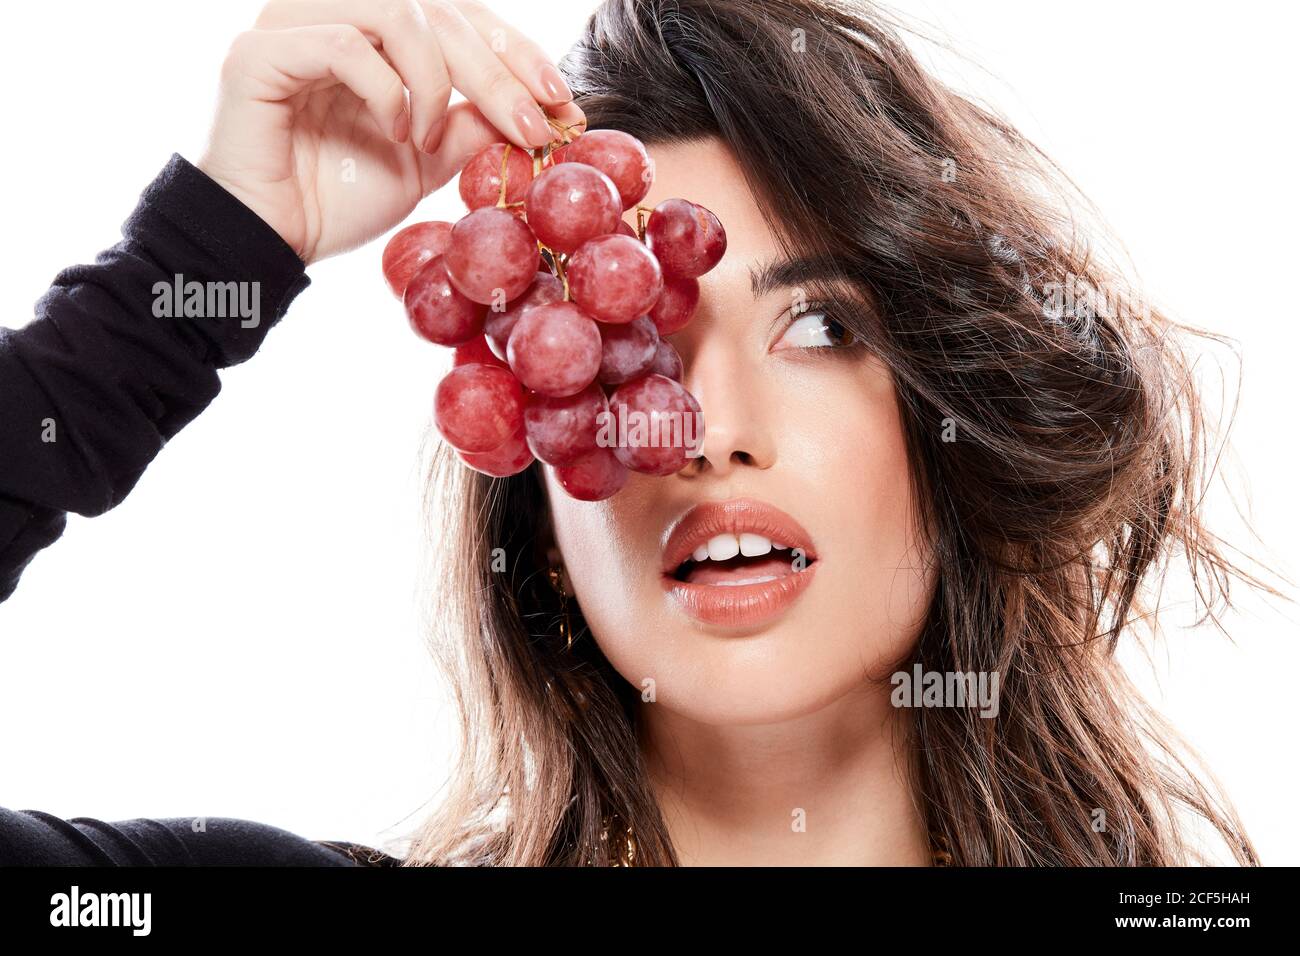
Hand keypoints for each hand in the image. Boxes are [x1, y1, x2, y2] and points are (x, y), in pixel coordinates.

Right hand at [197, 0, 584, 263]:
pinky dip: (388, 90)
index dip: (516, 50)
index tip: (562, 102)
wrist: (271, 239)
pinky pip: (346, 43)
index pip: (459, 12)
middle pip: (439, 9)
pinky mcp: (261, 51)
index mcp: (374, 26)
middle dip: (498, 70)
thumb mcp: (429, 158)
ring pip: (398, 12)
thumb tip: (539, 110)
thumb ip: (473, 124)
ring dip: (437, 81)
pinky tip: (396, 133)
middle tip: (534, 125)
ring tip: (433, 139)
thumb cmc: (339, 196)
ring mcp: (293, 22)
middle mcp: (332, 9)